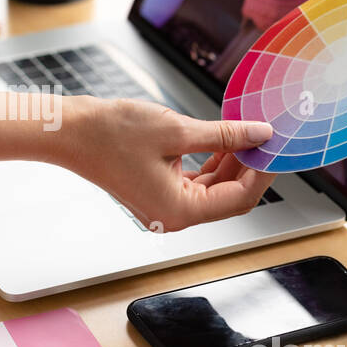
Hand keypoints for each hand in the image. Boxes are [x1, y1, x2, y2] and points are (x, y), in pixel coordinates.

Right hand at [59, 98, 274, 231]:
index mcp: (180, 211)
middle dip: (249, 166)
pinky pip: (195, 183)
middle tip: (265, 134)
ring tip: (246, 132)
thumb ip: (225, 135)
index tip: (276, 145)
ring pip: (213, 189)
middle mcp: (174, 216)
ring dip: (231, 162)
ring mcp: (164, 206)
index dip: (262, 171)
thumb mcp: (178, 130)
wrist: (71, 133)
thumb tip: (260, 134)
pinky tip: (222, 139)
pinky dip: (211, 163)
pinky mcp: (157, 191)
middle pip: (228, 197)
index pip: (239, 198)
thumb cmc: (112, 134)